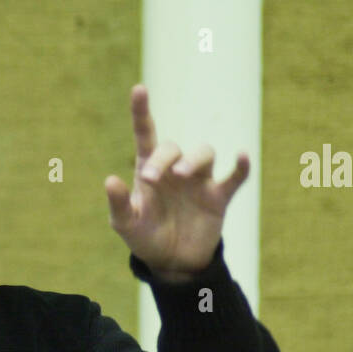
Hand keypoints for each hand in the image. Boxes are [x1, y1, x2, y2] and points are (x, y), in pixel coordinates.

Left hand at [104, 84, 248, 282]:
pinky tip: (242, 156)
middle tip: (153, 178)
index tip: (138, 89)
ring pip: (203, 153)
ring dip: (193, 160)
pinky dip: (240, 167)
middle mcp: (174, 169)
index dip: (141, 111)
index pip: (145, 134)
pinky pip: (234, 177)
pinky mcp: (218, 197)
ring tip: (181, 175)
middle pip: (173, 147)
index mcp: (149, 170)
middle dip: (163, 159)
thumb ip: (118, 204)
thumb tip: (110, 180)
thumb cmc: (145, 237)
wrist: (172, 263)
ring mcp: (198, 181)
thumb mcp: (125, 224)